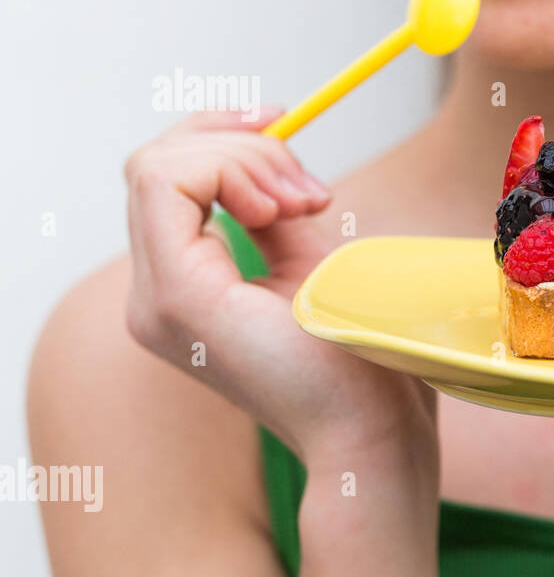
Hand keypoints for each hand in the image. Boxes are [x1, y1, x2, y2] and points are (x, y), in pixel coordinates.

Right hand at [123, 108, 438, 469]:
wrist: (375, 434)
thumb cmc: (359, 361)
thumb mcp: (310, 264)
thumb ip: (274, 214)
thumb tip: (267, 156)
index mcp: (183, 292)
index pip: (165, 182)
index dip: (224, 141)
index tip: (293, 148)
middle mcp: (154, 298)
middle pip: (156, 164)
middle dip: (240, 144)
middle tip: (309, 185)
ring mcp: (157, 301)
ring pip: (158, 166)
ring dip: (244, 158)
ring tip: (306, 201)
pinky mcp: (178, 297)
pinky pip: (167, 184)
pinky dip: (230, 171)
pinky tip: (283, 209)